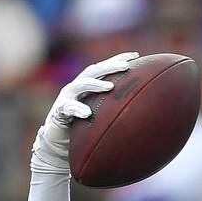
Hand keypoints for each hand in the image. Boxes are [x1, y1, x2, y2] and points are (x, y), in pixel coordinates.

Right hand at [32, 52, 139, 170]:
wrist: (58, 145)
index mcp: (88, 87)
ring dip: (96, 84)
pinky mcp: (59, 111)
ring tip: (110, 87)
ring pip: (81, 85)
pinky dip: (77, 109)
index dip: (118, 60)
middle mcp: (77, 88)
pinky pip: (68, 108)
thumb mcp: (101, 120)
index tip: (136, 55)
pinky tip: (87, 113)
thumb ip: (115, 113)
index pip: (104, 69)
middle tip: (126, 66)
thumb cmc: (82, 132)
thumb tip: (143, 117)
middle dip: (110, 66)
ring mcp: (67, 98)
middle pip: (94, 72)